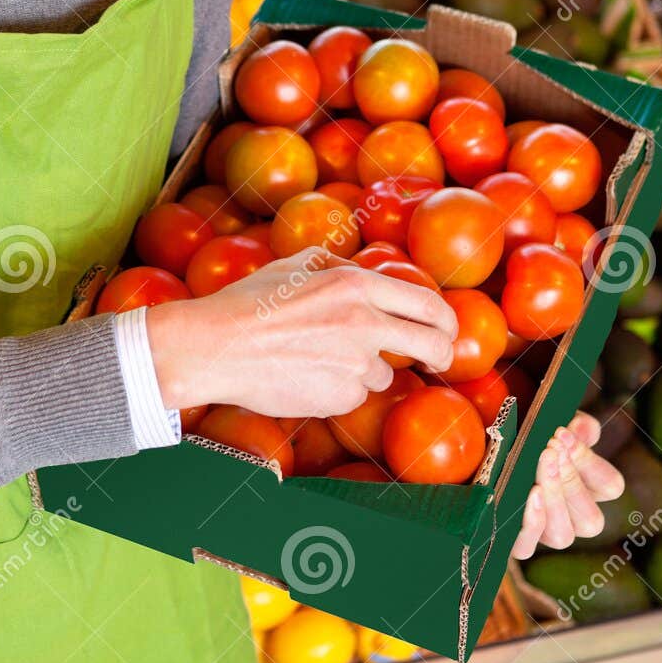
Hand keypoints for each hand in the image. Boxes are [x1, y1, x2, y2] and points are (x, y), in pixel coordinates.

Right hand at [146, 246, 457, 419]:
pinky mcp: (340, 397)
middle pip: (432, 345)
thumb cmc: (249, 303)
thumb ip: (338, 265)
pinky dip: (336, 389)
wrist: (216, 347)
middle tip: (436, 360)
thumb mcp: (294, 265)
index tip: (446, 330)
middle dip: (441, 354)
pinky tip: (304, 377)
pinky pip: (352, 395)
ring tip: (317, 360)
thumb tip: (367, 272)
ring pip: (381, 373)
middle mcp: (365, 324)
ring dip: (363, 370)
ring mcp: (356, 365)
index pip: (428, 303)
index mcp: (357, 285)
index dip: (445, 320)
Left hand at [511, 412, 624, 558]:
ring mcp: (545, 533)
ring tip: (539, 475)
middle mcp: (573, 517)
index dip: (588, 462)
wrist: (485, 442)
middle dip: (569, 481)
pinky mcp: (515, 541)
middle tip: (549, 450)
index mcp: (591, 487)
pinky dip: (530, 525)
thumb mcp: (553, 419)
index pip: (610, 486)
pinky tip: (528, 497)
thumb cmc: (527, 429)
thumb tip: (579, 428)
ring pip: (562, 535)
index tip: (561, 434)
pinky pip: (526, 547)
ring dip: (553, 501)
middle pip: (590, 518)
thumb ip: (575, 424)